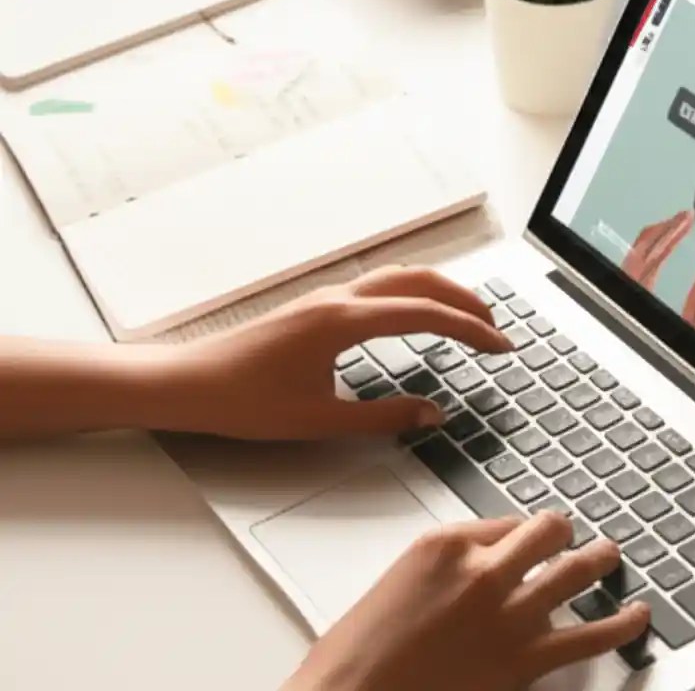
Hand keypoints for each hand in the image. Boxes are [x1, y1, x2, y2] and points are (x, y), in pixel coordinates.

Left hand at [164, 265, 513, 439]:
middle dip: (466, 301)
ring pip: (399, 277)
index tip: (501, 345)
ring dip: (441, 291)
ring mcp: (327, 299)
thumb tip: (431, 415)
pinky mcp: (317, 307)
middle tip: (497, 328)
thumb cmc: (243, 401)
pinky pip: (379, 287)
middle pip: (420, 282)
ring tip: (469, 317)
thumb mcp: (321, 421)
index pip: (426, 315)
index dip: (471, 330)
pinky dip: (413, 294)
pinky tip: (418, 317)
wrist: (187, 385)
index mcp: (343, 321)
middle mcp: (338, 300)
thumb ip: (384, 418)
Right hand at [282, 512, 650, 690]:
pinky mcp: (527, 658)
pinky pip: (591, 634)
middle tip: (575, 539)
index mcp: (444, 545)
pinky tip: (638, 615)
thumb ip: (442, 573)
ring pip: (576, 570)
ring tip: (611, 556)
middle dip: (564, 534)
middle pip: (547, 531)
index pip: (504, 523)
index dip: (522, 533)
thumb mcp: (395, 589)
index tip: (530, 540)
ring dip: (600, 560)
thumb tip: (473, 575)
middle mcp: (484, 569)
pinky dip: (623, 624)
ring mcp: (510, 612)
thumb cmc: (356, 659)